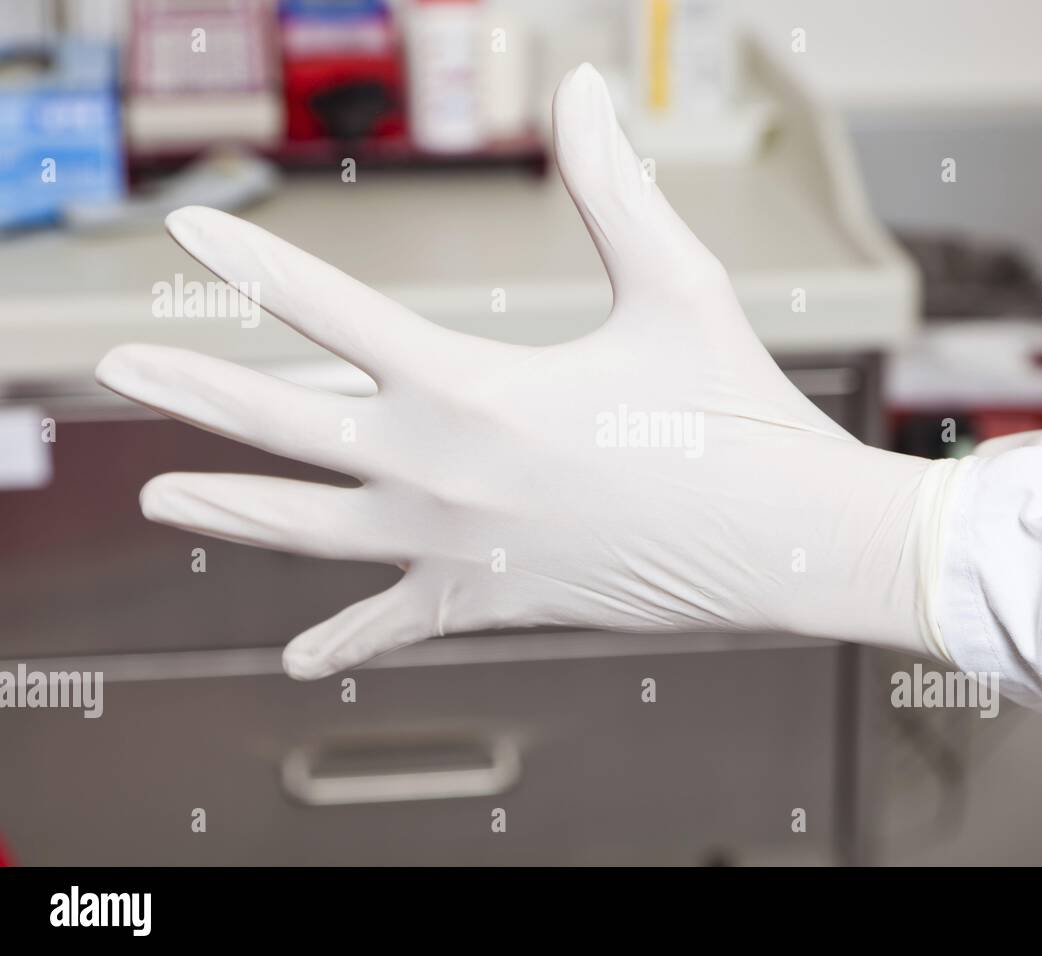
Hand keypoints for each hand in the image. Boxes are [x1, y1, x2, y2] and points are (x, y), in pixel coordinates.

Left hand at [96, 65, 954, 678]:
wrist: (785, 543)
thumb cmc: (736, 411)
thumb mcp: (677, 287)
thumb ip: (611, 187)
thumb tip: (583, 85)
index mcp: (474, 387)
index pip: (328, 310)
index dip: (250, 262)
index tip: (185, 229)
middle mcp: (441, 472)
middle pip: (282, 427)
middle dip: (191, 392)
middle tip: (116, 368)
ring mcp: (455, 547)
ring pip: (309, 532)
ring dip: (229, 510)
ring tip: (162, 501)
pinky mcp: (489, 601)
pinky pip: (395, 625)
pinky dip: (344, 642)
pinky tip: (297, 660)